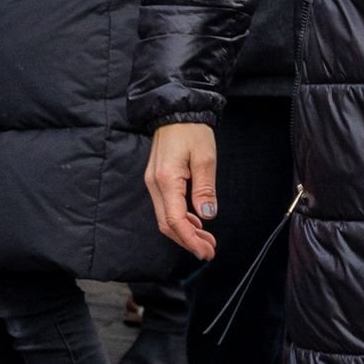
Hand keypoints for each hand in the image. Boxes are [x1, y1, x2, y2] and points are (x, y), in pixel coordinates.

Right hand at [148, 121, 220, 260]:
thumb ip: (205, 188)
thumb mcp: (205, 158)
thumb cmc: (191, 132)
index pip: (175, 220)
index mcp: (166, 180)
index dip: (190, 239)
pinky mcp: (157, 180)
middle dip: (187, 240)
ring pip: (165, 217)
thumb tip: (206, 214)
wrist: (175, 112)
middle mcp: (155, 184)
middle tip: (210, 250)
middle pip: (166, 223)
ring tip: (207, 239)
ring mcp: (153, 182)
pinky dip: (180, 219)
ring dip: (185, 231)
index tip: (206, 251)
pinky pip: (166, 206)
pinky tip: (196, 221)